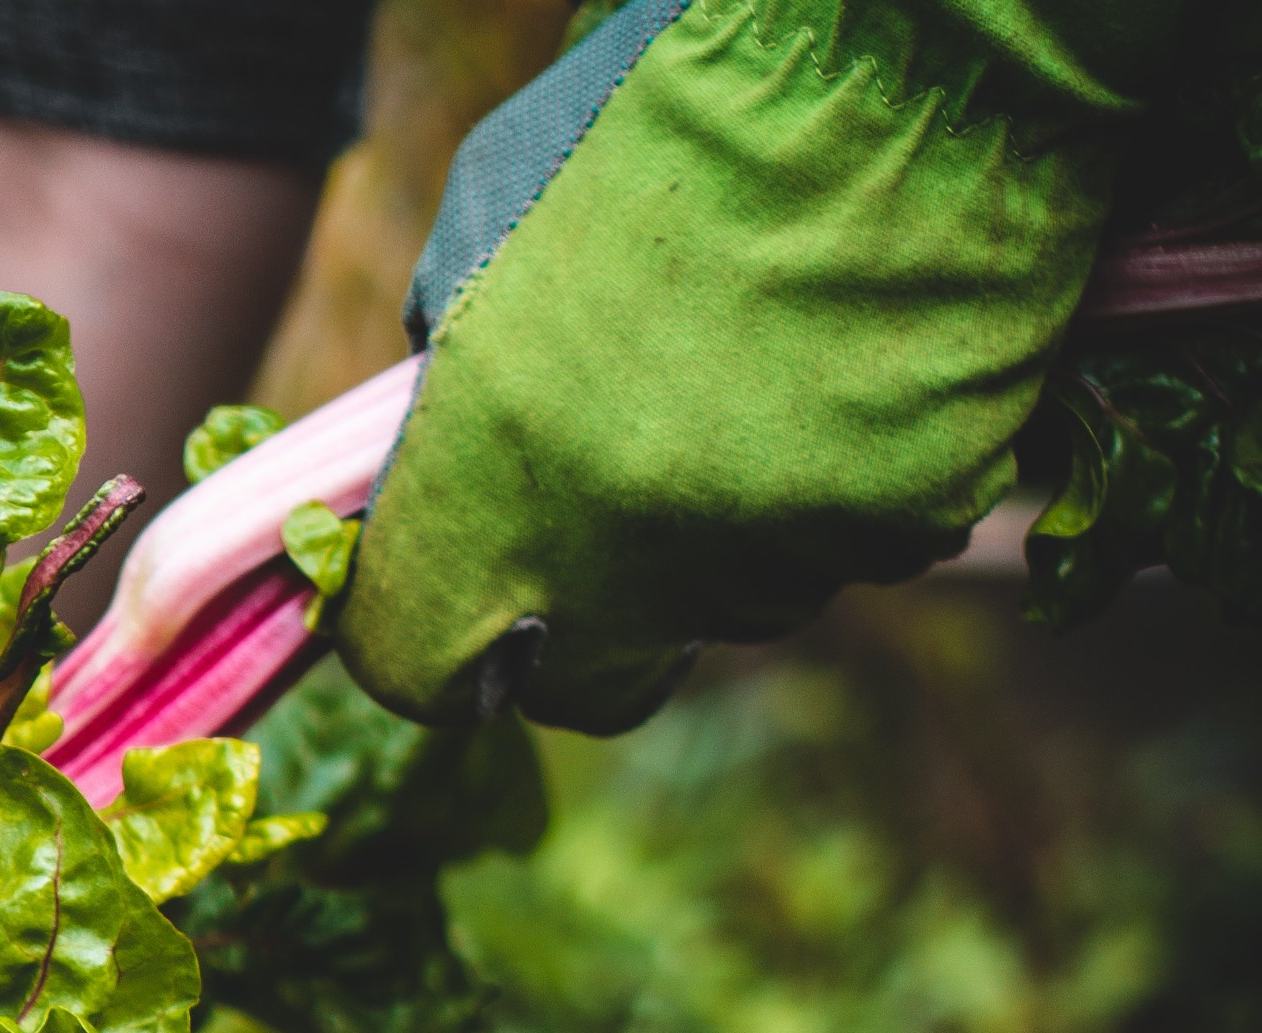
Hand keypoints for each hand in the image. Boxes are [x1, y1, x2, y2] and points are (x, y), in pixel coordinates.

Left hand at [332, 0, 1189, 733]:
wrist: (892, 51)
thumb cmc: (661, 115)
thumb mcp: (484, 232)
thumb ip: (450, 370)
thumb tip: (442, 453)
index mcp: (492, 484)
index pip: (415, 663)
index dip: (425, 640)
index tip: (450, 604)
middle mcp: (626, 554)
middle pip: (589, 681)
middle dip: (586, 626)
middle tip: (610, 517)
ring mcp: (775, 554)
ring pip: (733, 603)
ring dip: (726, 533)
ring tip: (754, 377)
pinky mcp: (904, 524)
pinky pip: (854, 544)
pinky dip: (848, 482)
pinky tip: (851, 365)